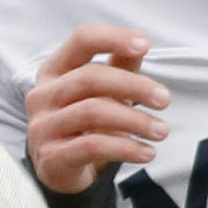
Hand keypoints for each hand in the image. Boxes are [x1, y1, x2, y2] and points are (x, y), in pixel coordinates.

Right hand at [24, 24, 168, 192]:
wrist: (59, 168)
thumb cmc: (83, 122)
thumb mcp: (101, 91)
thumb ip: (119, 66)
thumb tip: (140, 44)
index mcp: (54, 70)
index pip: (82, 40)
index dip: (113, 38)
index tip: (144, 45)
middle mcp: (43, 94)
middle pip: (90, 78)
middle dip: (134, 86)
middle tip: (164, 99)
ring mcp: (43, 126)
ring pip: (93, 112)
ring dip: (135, 121)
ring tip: (161, 131)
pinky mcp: (51, 157)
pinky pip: (92, 147)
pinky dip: (125, 148)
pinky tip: (146, 152)